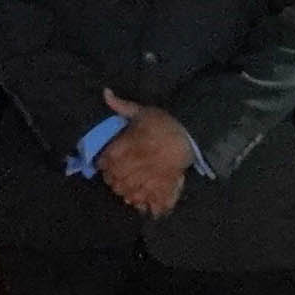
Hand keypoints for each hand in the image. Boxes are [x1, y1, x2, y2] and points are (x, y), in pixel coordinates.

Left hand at [96, 102, 192, 219]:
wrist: (191, 134)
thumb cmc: (164, 122)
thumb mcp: (142, 111)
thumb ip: (122, 106)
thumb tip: (105, 92)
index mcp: (131, 143)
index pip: (108, 159)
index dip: (104, 163)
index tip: (104, 163)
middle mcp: (138, 161)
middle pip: (117, 177)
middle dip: (112, 179)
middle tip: (113, 177)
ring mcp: (151, 175)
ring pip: (130, 190)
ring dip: (124, 191)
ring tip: (123, 188)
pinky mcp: (164, 184)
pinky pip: (150, 198)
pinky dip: (142, 202)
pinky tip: (138, 199)